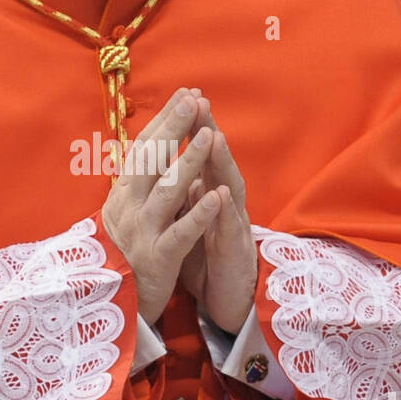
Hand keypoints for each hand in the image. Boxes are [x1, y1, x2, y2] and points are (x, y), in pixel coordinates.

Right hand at [101, 88, 225, 324]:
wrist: (107, 304)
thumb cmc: (120, 253)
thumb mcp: (123, 212)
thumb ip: (138, 182)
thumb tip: (150, 144)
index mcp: (122, 194)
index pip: (144, 149)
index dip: (164, 121)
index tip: (184, 94)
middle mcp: (128, 208)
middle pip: (152, 161)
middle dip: (174, 128)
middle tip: (194, 100)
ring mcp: (142, 232)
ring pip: (168, 191)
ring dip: (188, 162)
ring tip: (209, 136)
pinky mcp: (157, 259)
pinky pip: (181, 233)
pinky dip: (200, 214)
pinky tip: (217, 196)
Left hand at [177, 105, 258, 334]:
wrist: (230, 302)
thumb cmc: (209, 260)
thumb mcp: (190, 221)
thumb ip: (183, 194)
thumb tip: (166, 165)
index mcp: (207, 195)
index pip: (198, 155)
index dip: (188, 128)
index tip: (179, 97)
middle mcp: (223, 204)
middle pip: (215, 162)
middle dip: (205, 130)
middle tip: (197, 100)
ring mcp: (232, 226)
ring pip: (228, 189)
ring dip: (220, 162)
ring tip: (212, 135)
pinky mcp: (235, 252)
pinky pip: (229, 230)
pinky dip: (225, 212)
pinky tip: (221, 194)